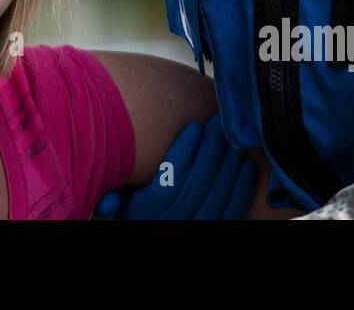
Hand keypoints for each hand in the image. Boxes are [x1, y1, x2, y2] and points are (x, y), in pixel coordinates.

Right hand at [95, 115, 257, 219]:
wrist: (165, 219)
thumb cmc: (137, 202)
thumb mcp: (120, 198)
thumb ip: (115, 193)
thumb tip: (106, 201)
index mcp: (144, 215)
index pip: (169, 185)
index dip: (184, 154)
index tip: (195, 127)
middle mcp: (170, 226)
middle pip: (195, 189)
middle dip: (211, 153)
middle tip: (219, 123)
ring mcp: (195, 230)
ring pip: (216, 201)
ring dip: (228, 166)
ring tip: (233, 138)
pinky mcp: (216, 230)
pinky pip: (233, 213)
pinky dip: (242, 189)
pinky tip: (247, 166)